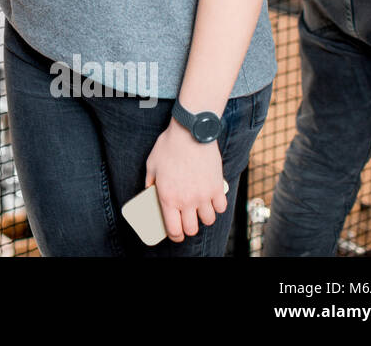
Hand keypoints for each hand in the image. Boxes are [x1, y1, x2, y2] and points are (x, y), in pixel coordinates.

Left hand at [143, 122, 227, 242]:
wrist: (190, 133)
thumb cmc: (168, 147)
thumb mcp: (151, 165)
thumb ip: (149, 182)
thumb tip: (148, 192)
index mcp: (168, 198)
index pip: (174, 230)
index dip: (175, 236)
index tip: (175, 234)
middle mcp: (187, 201)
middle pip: (192, 229)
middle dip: (188, 228)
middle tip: (187, 220)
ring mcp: (204, 195)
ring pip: (208, 220)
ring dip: (204, 217)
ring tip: (200, 209)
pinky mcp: (217, 188)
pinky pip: (221, 207)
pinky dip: (217, 206)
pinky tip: (212, 199)